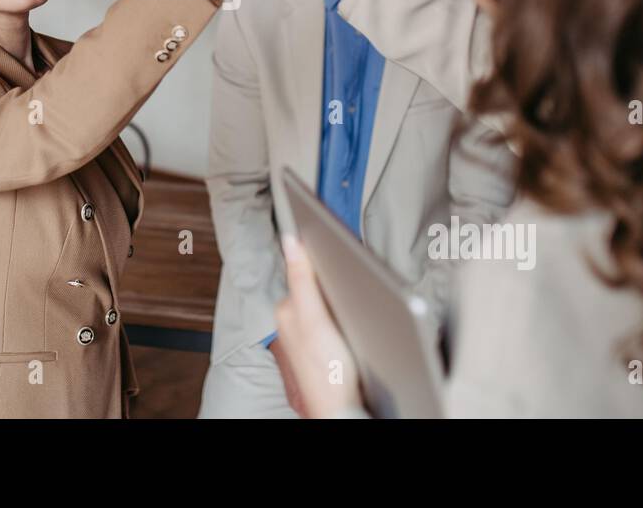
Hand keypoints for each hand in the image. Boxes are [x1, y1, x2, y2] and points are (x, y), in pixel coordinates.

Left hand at [274, 235, 364, 417]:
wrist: (342, 410)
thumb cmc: (328, 372)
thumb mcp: (315, 319)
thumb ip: (302, 280)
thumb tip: (291, 241)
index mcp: (286, 308)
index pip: (301, 268)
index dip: (318, 252)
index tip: (327, 231)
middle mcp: (292, 319)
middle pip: (315, 283)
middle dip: (335, 277)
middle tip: (354, 274)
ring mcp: (307, 333)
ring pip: (326, 301)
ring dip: (341, 296)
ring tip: (356, 302)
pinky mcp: (322, 345)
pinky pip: (333, 318)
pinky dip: (345, 314)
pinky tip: (354, 321)